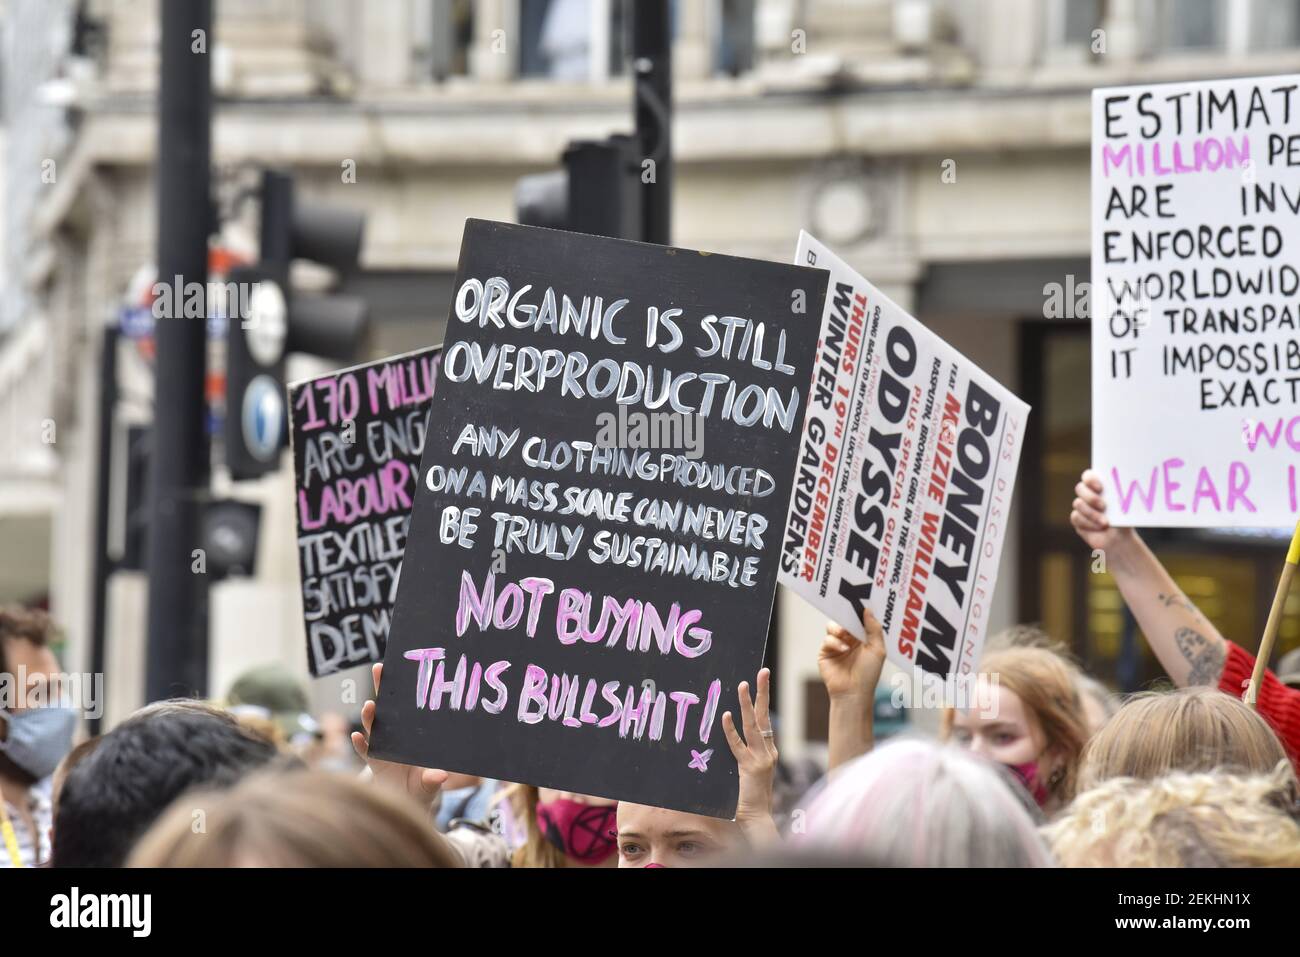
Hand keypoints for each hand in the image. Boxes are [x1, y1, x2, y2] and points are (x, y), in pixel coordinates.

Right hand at [351, 662, 447, 805]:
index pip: (406, 708)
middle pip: (387, 710)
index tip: (400, 670)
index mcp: (411, 735)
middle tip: (379, 669)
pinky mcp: (374, 764)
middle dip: (382, 689)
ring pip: (374, 728)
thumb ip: (432, 780)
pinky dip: (360, 744)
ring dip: (370, 716)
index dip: (401, 690)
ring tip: (369, 706)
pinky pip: (365, 752)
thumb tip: (440, 775)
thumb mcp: (430, 784)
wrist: (409, 805)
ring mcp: (383, 750)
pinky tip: (356, 736)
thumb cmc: (421, 788)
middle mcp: (395, 738)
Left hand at [722, 668, 778, 841]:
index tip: (760, 680)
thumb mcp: (748, 771)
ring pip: (754, 726)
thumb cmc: (749, 797)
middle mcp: (768, 752)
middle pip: (765, 716)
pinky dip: (730, 730)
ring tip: (742, 685)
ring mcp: (761, 759)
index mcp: (768, 751)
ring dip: (747, 704)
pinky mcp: (750, 768)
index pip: (765, 720)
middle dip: (763, 692)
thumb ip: (742, 754)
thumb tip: (728, 735)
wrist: (757, 818)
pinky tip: (724, 716)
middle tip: (762, 671)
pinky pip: (738, 745)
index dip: (762, 700)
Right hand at [819, 608, 886, 700]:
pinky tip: (843, 649)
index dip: (860, 611)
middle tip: (848, 611)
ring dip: (838, 628)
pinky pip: (827, 639)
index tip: (861, 602)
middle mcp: (850, 640)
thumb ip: (873, 629)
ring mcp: (837, 645)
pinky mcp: (826, 652)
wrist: (853, 692)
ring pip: (833, 626)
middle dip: (846, 615)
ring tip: (844, 633)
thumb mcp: (877, 649)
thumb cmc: (868, 674)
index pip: (860, 619)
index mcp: (863, 638)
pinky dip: (835, 642)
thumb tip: (867, 610)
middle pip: (844, 620)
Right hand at [1070, 468, 1137, 557]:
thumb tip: (1122, 488)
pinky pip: (1077, 517)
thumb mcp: (1123, 507)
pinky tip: (1099, 528)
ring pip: (1078, 504)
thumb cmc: (1123, 520)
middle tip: (1104, 506)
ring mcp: (1080, 507)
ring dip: (1092, 514)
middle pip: (1080, 488)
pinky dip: (1089, 523)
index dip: (1090, 479)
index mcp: (1099, 487)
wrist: (1119, 539)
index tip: (1100, 488)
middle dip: (1091, 497)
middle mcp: (1087, 494)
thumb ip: (1118, 496)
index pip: (1088, 476)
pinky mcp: (1076, 519)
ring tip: (1105, 523)